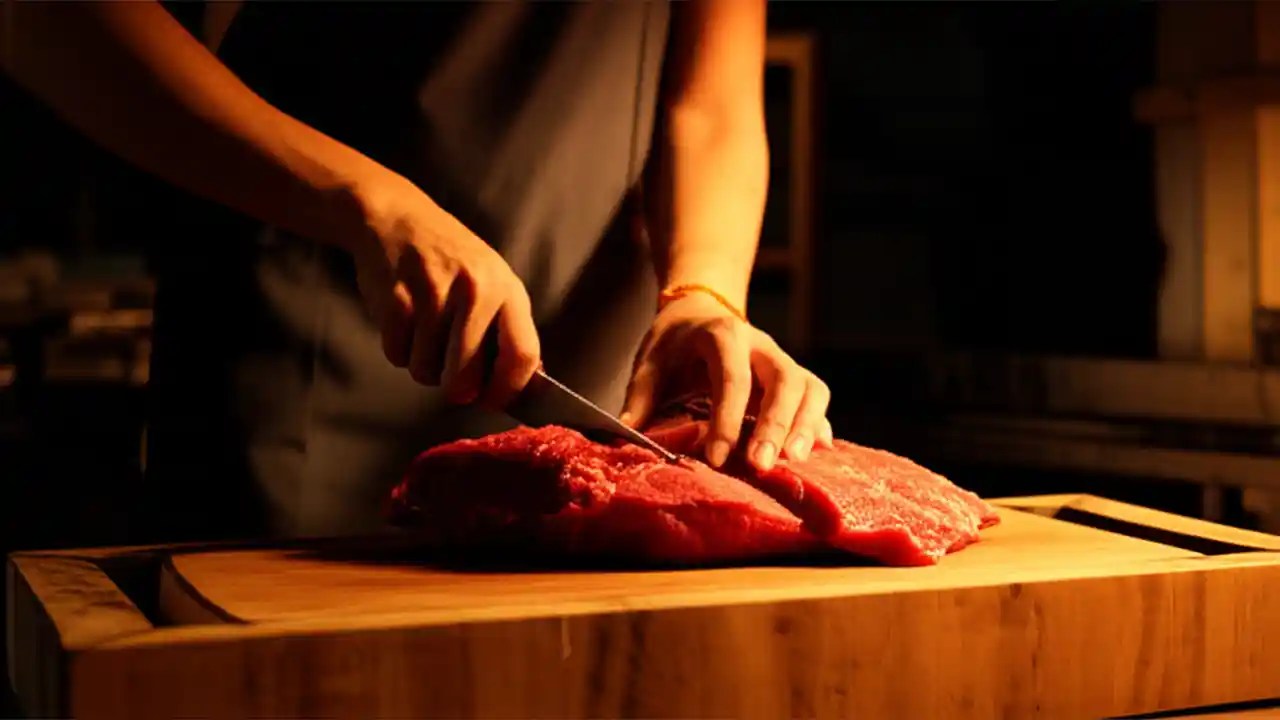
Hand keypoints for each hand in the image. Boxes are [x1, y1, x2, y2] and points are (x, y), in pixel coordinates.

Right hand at [348, 174, 539, 406]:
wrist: (398, 218)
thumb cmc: (453, 262)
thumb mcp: (494, 284)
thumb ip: (509, 331)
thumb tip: (530, 386)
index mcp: (507, 291)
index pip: (522, 356)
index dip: (508, 390)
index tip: (494, 400)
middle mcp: (475, 292)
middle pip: (466, 377)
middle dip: (458, 390)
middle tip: (453, 379)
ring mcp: (433, 295)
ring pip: (427, 372)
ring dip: (425, 367)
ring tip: (428, 335)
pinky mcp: (396, 300)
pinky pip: (397, 356)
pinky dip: (399, 351)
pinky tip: (406, 324)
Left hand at [621, 291, 832, 470]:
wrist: (701, 311)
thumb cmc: (675, 343)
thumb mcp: (651, 362)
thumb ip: (640, 398)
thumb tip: (626, 434)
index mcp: (723, 335)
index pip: (732, 377)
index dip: (726, 419)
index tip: (715, 457)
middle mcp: (761, 345)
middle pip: (783, 380)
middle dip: (776, 425)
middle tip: (762, 466)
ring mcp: (783, 360)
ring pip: (810, 387)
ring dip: (805, 425)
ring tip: (795, 462)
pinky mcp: (796, 378)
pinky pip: (816, 398)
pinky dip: (817, 424)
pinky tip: (817, 451)